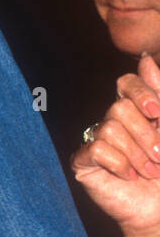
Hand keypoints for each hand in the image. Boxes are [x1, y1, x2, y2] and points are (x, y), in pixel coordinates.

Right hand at [70, 53, 159, 236]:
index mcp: (135, 111)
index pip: (127, 83)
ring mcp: (97, 142)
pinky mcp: (84, 163)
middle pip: (119, 107)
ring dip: (136, 154)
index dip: (141, 93)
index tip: (158, 113)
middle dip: (145, 134)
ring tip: (148, 172)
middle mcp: (113, 122)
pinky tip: (129, 177)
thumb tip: (146, 59)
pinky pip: (97, 149)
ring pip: (109, 127)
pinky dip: (119, 163)